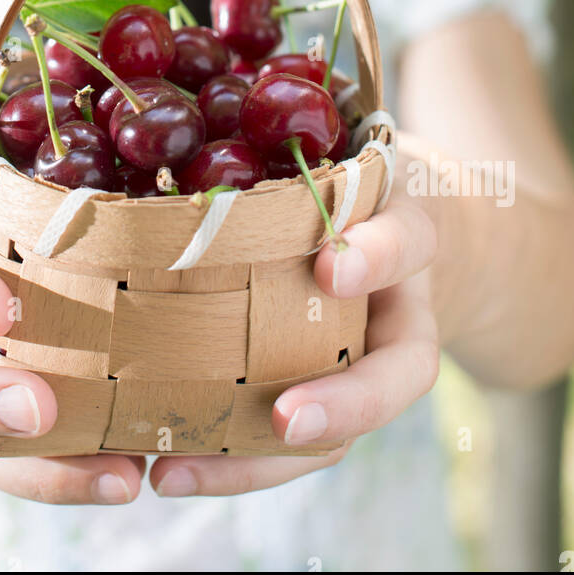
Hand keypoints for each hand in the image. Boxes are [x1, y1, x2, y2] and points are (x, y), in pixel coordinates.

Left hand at [148, 158, 439, 497]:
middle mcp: (391, 318)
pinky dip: (225, 463)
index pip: (410, 243)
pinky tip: (162, 469)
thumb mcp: (337, 153)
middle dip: (343, 406)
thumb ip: (305, 150)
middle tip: (286, 417)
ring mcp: (351, 369)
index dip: (378, 257)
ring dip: (258, 463)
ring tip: (179, 471)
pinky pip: (275, 445)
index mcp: (404, 241)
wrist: (377, 232)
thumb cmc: (340, 182)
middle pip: (389, 382)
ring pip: (329, 435)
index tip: (333, 266)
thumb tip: (208, 103)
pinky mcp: (303, 398)